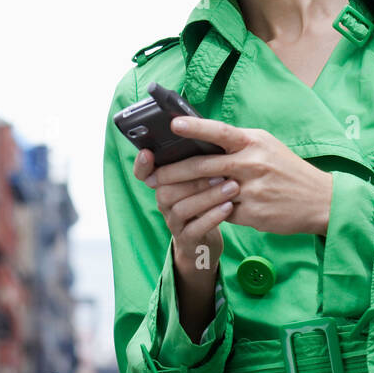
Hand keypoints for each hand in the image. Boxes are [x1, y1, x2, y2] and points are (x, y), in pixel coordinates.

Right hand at [132, 144, 235, 271]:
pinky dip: (212, 217)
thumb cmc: (204, 199)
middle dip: (194, 178)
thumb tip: (206, 130)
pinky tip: (229, 207)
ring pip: (183, 208)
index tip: (147, 153)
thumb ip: (197, 159)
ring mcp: (173, 221)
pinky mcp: (187, 239)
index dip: (142, 164)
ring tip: (232, 187)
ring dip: (208, 196)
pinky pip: (195, 229)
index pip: (144, 173)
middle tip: (220, 170)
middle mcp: (164, 201)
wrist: (205, 242)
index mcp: (164, 183)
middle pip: (168, 188)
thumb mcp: (198, 178)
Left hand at [144, 116, 333, 236]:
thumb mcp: (266, 146)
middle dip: (174, 171)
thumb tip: (206, 141)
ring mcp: (252, 190)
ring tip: (164, 195)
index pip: (220, 132)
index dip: (196, 127)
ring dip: (184, 194)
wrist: (320, 200)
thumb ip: (238, 143)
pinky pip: (223, 212)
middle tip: (153, 175)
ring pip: (208, 192)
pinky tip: (197, 212)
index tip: (174, 124)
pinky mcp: (253, 214)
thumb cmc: (288, 169)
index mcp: (253, 142)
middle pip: (204, 165)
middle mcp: (252, 163)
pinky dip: (209, 211)